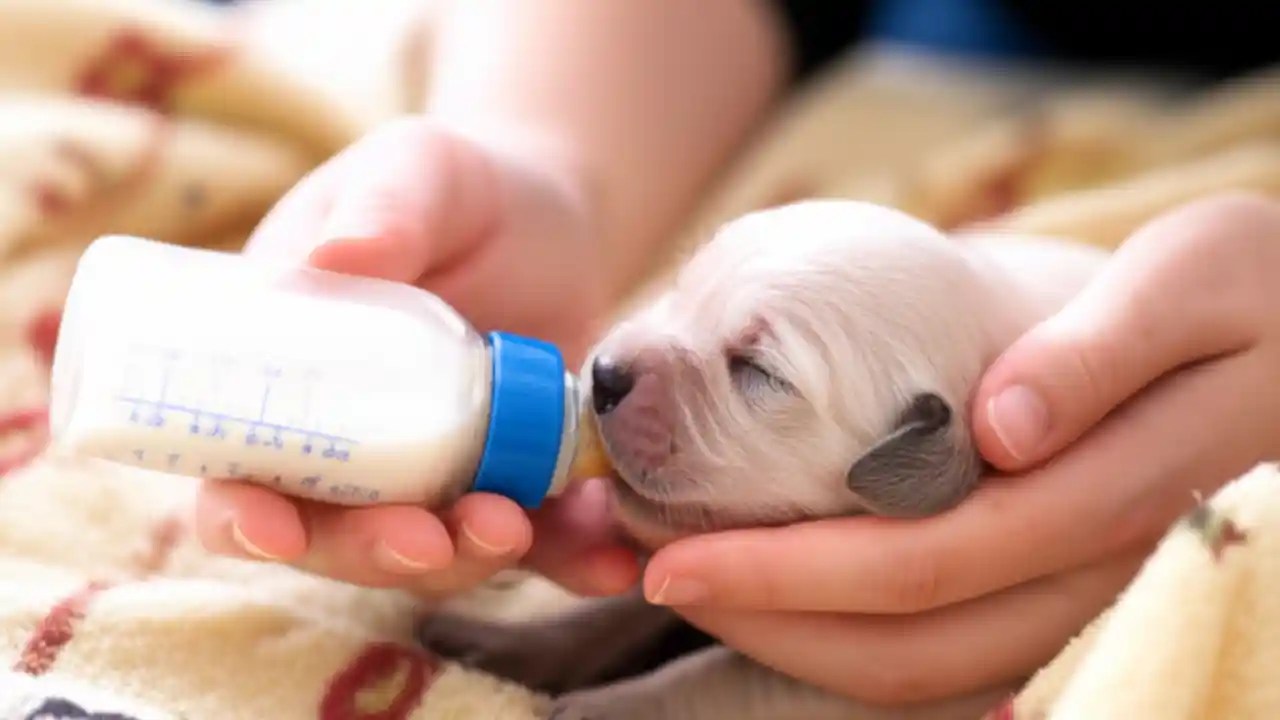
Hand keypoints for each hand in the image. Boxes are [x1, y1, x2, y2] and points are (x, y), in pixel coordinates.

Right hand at [194, 118, 638, 598]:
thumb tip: (329, 259)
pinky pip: (538, 541)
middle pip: (336, 537)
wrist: (554, 216)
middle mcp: (352, 447)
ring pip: (436, 555)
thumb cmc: (457, 184)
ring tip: (518, 527)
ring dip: (469, 562)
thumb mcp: (416, 170)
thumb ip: (383, 209)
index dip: (242, 514)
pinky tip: (609, 560)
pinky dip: (570, 561)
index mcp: (289, 381)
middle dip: (374, 553)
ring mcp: (436, 474)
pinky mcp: (515, 484)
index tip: (275, 526)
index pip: (236, 470)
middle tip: (429, 539)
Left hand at [638, 193, 1279, 704]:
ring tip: (700, 591)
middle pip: (914, 641)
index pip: (929, 563)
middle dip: (768, 620)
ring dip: (799, 646)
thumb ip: (1104, 349)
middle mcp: (1100, 576)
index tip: (679, 551)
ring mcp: (1090, 603)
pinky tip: (789, 604)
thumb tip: (1004, 426)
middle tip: (653, 574)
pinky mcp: (1077, 600)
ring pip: (933, 672)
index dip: (793, 573)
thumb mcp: (1196, 280)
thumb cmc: (1249, 295)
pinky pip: (962, 661)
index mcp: (1117, 492)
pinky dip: (857, 646)